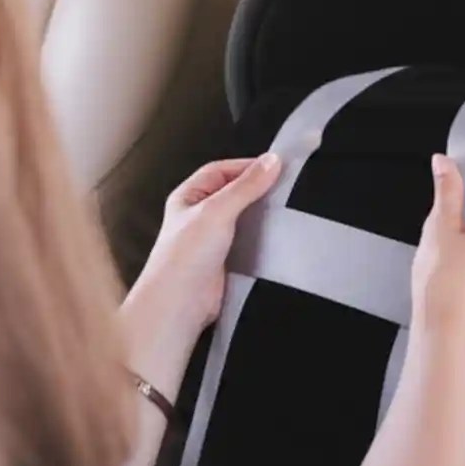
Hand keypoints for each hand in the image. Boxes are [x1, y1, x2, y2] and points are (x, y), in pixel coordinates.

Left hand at [124, 154, 280, 348]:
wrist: (179, 305)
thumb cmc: (184, 257)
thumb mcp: (217, 211)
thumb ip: (245, 186)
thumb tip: (271, 161)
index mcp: (188, 197)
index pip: (221, 170)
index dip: (247, 166)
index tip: (276, 166)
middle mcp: (199, 216)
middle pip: (234, 194)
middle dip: (257, 191)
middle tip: (285, 188)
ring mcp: (213, 240)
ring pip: (243, 219)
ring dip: (261, 217)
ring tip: (285, 212)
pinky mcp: (226, 262)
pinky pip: (249, 243)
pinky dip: (263, 240)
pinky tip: (277, 238)